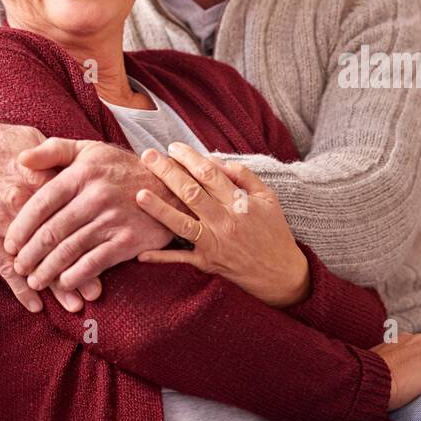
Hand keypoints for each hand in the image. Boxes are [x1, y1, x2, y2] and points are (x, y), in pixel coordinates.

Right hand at [0, 111, 94, 313]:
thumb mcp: (31, 139)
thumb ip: (58, 155)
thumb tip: (85, 165)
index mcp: (42, 181)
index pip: (75, 214)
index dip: (94, 235)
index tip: (112, 252)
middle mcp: (26, 207)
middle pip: (60, 243)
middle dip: (79, 268)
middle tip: (97, 291)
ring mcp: (5, 225)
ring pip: (36, 261)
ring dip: (55, 285)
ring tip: (75, 305)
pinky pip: (5, 268)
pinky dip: (20, 288)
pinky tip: (36, 306)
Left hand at [4, 137, 181, 292]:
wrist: (171, 187)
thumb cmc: (122, 169)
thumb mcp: (89, 150)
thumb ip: (53, 151)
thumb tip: (19, 159)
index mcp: (82, 174)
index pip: (41, 204)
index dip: (20, 228)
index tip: (9, 245)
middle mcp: (97, 196)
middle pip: (52, 232)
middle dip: (30, 255)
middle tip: (19, 267)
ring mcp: (113, 220)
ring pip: (69, 251)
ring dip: (47, 270)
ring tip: (36, 280)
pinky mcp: (129, 241)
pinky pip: (94, 264)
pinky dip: (75, 277)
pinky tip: (63, 283)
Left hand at [134, 143, 308, 307]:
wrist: (281, 273)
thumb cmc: (274, 232)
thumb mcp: (268, 198)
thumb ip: (244, 176)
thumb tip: (217, 161)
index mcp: (239, 203)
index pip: (209, 174)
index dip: (189, 158)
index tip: (173, 147)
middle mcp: (224, 222)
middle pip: (190, 193)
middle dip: (167, 172)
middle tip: (148, 156)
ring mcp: (214, 244)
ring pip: (181, 224)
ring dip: (159, 209)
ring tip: (139, 194)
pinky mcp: (207, 263)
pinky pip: (181, 259)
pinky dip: (162, 258)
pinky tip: (141, 253)